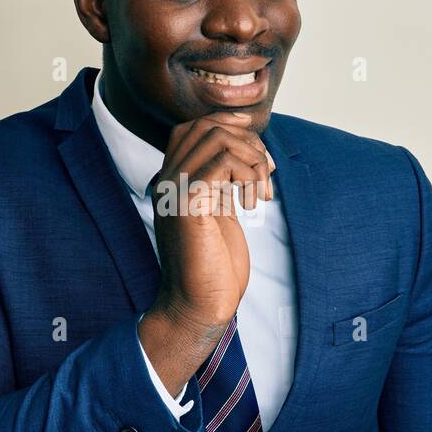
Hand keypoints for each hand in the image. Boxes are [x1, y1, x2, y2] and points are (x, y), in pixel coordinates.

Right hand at [138, 111, 275, 395]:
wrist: (199, 305)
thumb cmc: (214, 266)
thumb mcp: (220, 213)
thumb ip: (223, 182)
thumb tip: (250, 149)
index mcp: (173, 181)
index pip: (194, 127)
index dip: (231, 129)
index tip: (258, 156)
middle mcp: (167, 180)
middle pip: (206, 126)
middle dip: (247, 142)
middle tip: (264, 174)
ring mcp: (173, 191)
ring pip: (216, 138)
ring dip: (251, 159)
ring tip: (260, 191)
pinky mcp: (187, 205)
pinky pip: (221, 163)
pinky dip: (246, 175)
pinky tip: (250, 203)